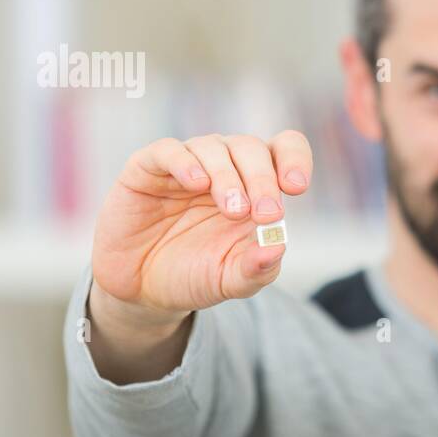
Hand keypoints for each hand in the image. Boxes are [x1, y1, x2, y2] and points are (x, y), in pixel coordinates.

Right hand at [91, 132, 312, 316]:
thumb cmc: (194, 275)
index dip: (294, 159)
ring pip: (214, 146)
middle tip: (265, 214)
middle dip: (263, 179)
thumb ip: (258, 268)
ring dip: (228, 176)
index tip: (296, 187)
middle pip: (251, 148)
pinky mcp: (147, 168)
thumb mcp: (231, 280)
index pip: (283, 150)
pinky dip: (186, 163)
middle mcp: (223, 167)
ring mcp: (186, 165)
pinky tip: (197, 184)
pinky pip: (169, 150)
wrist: (141, 290)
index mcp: (253, 186)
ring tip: (233, 210)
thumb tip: (278, 248)